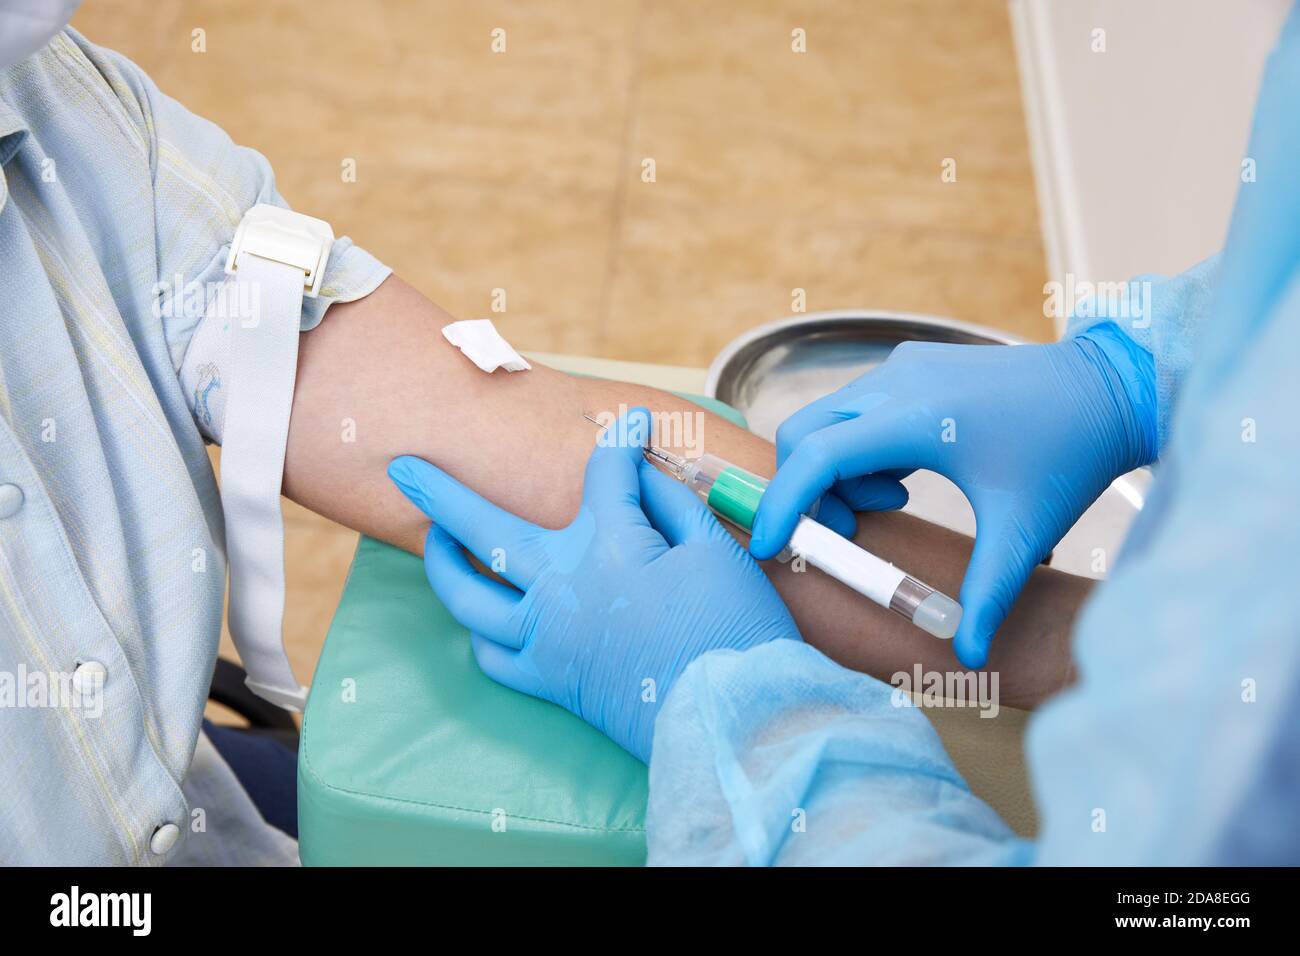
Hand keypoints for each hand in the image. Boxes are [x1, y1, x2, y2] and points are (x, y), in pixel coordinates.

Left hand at [388, 407, 799, 761]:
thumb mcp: (716, 550)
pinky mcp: (552, 682)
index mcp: (610, 548)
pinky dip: (478, 632)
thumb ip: (668, 503)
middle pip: (484, 530)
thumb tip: (635, 475)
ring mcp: (548, 640)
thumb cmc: (736, 630)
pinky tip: (480, 614)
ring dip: (442, 562)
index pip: (605, 474)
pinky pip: (493, 657)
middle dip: (440, 492)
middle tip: (402, 465)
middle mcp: (561, 590)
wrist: (734, 719)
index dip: (623, 440)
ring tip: (430, 539)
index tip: (633, 423)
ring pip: (468, 598)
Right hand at [749, 323, 1156, 667]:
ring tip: (892, 506)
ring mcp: (903, 367)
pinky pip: (857, 412)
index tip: (769, 545)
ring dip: (838, 472)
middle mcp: (897, 381)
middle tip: (848, 532)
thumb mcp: (1024, 533)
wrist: (1109, 389)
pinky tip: (905, 481)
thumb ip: (988, 597)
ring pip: (829, 422)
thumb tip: (968, 659)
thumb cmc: (1067, 455)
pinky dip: (860, 453)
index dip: (783, 502)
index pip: (816, 455)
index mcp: (916, 415)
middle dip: (807, 488)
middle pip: (805, 432)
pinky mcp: (912, 368)